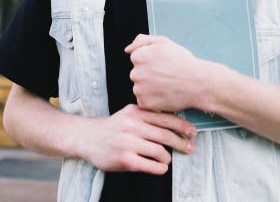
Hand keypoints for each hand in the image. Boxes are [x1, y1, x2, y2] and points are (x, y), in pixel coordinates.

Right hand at [76, 104, 195, 174]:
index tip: (192, 132)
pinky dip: (160, 167)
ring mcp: (128, 143)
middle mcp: (132, 125)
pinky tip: (161, 167)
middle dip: (181, 142)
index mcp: (136, 112)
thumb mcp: (129, 114)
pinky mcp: (125, 159)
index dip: (182, 126)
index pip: (165, 118)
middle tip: (189, 147)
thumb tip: (175, 121)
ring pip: (160, 151)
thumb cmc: (112, 128)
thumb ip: (148, 115)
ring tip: (167, 158)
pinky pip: (151, 165)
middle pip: (165, 135)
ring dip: (168, 157)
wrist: (88, 138)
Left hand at [125, 34, 206, 112]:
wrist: (197, 83)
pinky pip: (144, 101)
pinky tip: (164, 95)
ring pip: (140, 88)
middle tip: (166, 76)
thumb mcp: (164, 42)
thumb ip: (143, 41)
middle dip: (148, 75)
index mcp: (139, 56)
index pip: (137, 59)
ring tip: (166, 86)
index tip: (162, 65)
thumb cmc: (183, 62)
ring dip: (149, 88)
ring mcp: (139, 89)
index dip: (150, 62)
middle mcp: (136, 73)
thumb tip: (127, 49)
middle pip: (137, 74)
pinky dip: (152, 100)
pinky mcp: (145, 103)